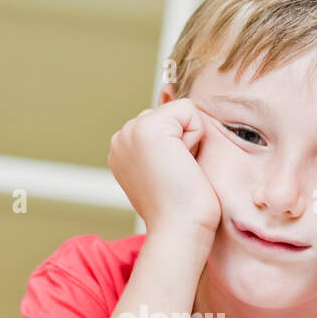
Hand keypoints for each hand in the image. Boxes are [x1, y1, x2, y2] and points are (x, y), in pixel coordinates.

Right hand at [107, 98, 222, 252]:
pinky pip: (188, 109)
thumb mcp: (170, 168)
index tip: (171, 178)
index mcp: (123, 149)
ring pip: (179, 112)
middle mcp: (121, 138)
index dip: (180, 148)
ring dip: (189, 140)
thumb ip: (168, 135)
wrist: (179, 229)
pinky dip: (195, 136)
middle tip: (176, 176)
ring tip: (179, 170)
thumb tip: (169, 88)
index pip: (166, 125)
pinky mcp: (148, 127)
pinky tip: (183, 162)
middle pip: (171, 115)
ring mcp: (130, 131)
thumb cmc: (182, 210)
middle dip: (183, 141)